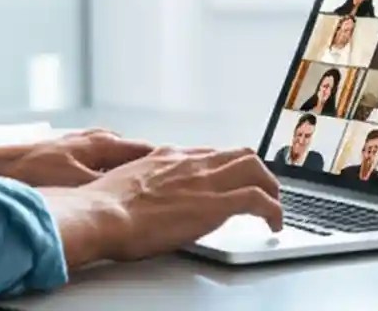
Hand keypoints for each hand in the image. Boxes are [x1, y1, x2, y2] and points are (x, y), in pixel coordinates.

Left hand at [1, 129, 154, 186]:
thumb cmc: (33, 173)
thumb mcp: (79, 185)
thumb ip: (110, 186)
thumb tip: (137, 190)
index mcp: (104, 144)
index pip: (148, 151)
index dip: (166, 163)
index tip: (182, 173)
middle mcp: (95, 139)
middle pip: (134, 154)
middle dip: (150, 168)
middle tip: (166, 184)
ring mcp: (80, 145)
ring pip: (116, 158)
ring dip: (128, 171)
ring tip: (140, 188)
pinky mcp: (66, 154)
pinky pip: (99, 163)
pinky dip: (108, 173)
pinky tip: (104, 188)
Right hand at [41, 146, 282, 268]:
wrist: (102, 214)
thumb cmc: (104, 206)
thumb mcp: (124, 183)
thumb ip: (141, 183)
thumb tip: (139, 196)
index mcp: (168, 157)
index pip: (209, 153)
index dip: (225, 166)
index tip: (229, 178)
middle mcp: (190, 162)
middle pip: (238, 153)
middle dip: (255, 171)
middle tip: (261, 189)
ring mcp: (205, 180)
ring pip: (255, 168)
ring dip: (270, 187)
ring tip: (273, 206)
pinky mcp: (215, 204)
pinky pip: (258, 200)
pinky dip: (274, 211)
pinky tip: (274, 224)